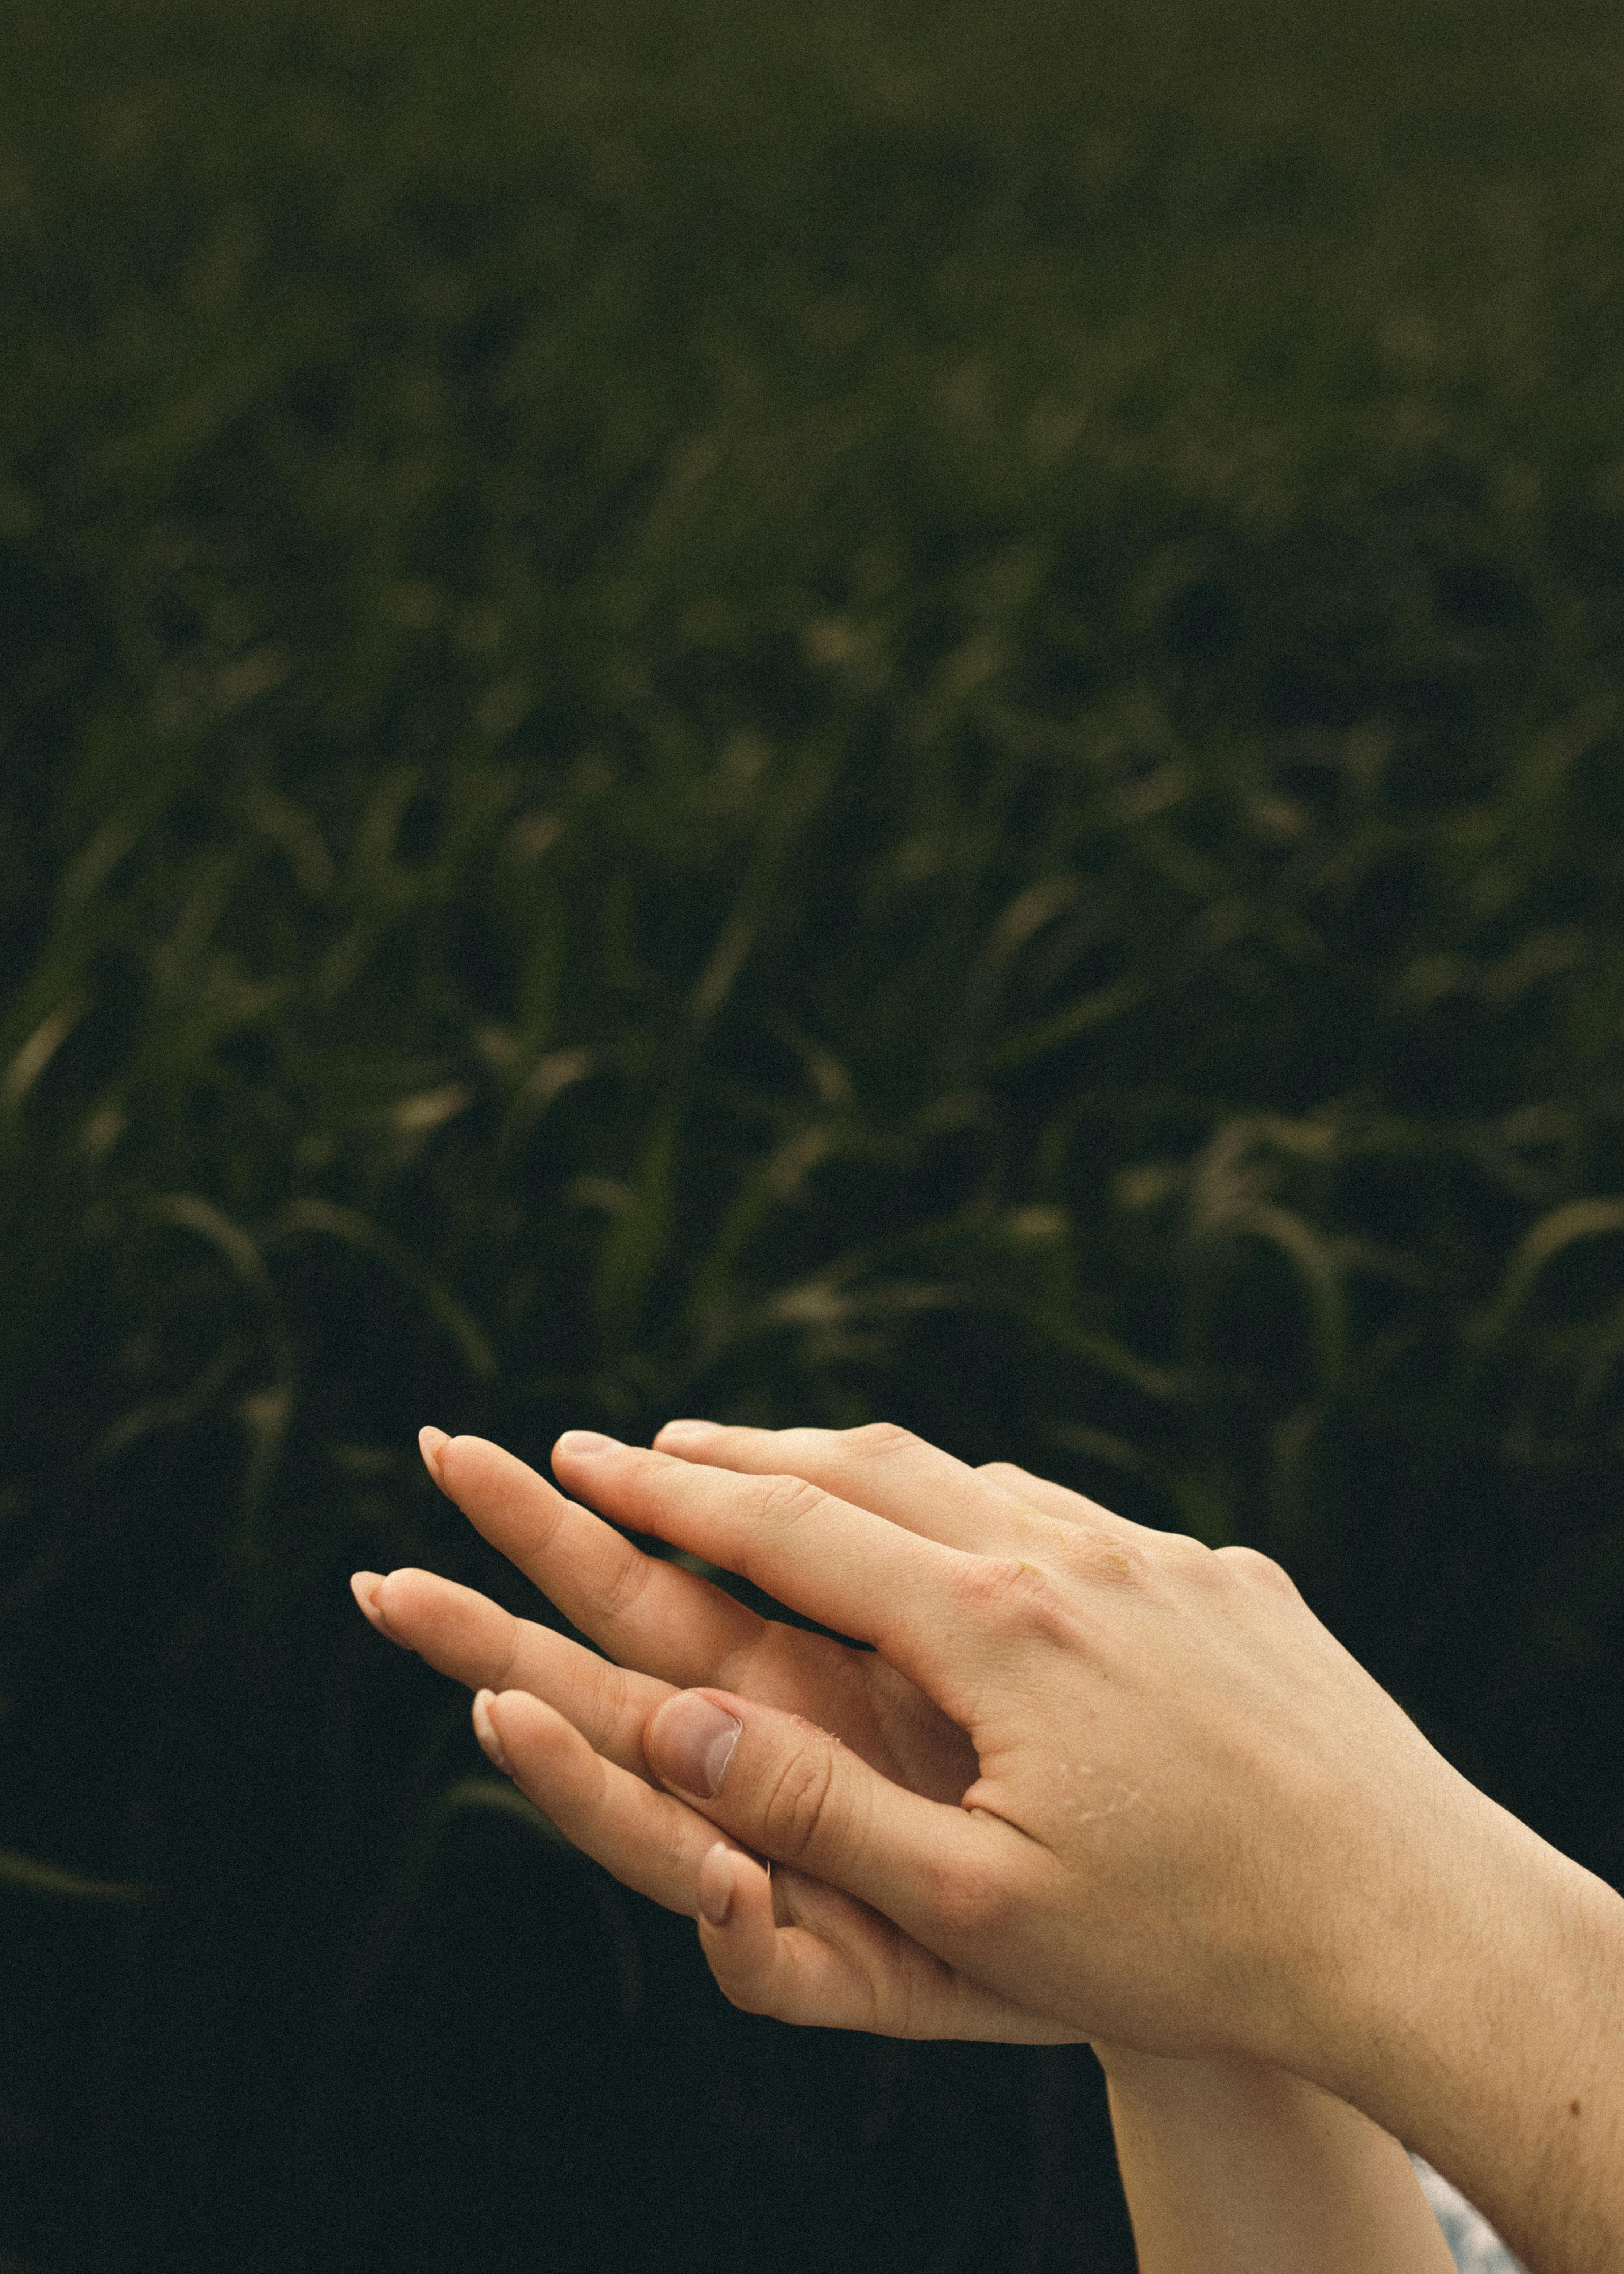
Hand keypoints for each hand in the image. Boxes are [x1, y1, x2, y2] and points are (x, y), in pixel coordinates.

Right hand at [482, 1418, 1505, 2077]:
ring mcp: (1160, 1559)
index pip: (790, 1528)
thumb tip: (674, 1718)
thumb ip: (816, 1811)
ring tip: (796, 1486)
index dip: (668, 1493)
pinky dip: (985, 1512)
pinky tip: (975, 1545)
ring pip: (978, 1481)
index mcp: (994, 1627)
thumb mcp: (976, 1909)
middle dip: (744, 1452)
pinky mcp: (1229, 1584)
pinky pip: (1077, 1520)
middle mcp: (1074, 1559)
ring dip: (867, 1475)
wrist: (1412, 1922)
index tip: (579, 1454)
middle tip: (649, 1448)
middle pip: (873, 1467)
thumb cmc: (1185, 1942)